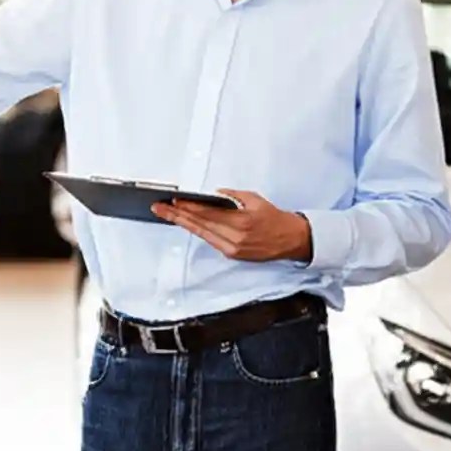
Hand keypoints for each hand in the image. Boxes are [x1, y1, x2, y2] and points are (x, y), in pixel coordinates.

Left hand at [151, 189, 311, 262]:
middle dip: (177, 215)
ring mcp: (232, 248)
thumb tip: (211, 195)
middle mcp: (235, 238)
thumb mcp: (254, 199)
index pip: (208, 213)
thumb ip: (231, 196)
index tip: (174, 200)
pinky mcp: (232, 255)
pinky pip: (210, 240)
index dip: (188, 207)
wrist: (291, 239)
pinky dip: (197, 231)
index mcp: (241, 222)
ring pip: (201, 234)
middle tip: (159, 208)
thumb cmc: (274, 217)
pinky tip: (186, 223)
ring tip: (167, 214)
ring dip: (183, 223)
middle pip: (199, 225)